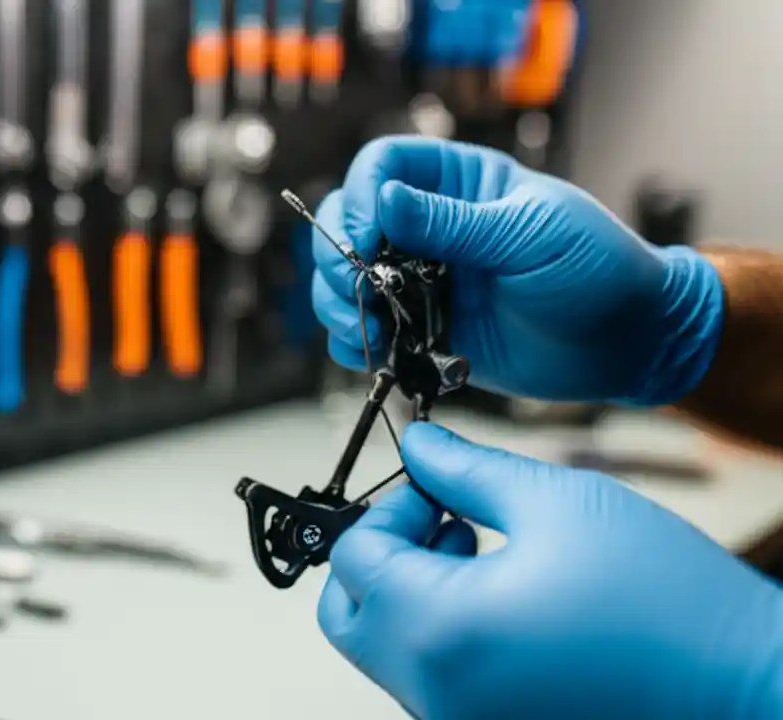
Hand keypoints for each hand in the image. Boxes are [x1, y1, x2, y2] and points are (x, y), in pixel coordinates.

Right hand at [311, 135, 723, 404]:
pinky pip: (367, 333)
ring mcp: (423, 281)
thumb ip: (454, 223)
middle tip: (355, 286)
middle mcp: (432, 228)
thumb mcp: (530, 233)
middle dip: (337, 255)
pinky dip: (355, 345)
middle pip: (349, 221)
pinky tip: (374, 353)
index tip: (368, 235)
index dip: (364, 195)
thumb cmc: (599, 269)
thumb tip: (386, 200)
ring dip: (340, 303)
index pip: (385, 166)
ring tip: (368, 330)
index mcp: (460, 184)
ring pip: (346, 280)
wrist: (629, 342)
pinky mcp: (423, 330)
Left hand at [318, 423, 782, 719]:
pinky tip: (505, 598)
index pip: (351, 562)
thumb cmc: (667, 600)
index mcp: (441, 633)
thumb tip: (413, 445)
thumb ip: (465, 469)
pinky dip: (441, 635)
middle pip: (349, 617)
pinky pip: (431, 681)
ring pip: (387, 651)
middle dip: (378, 558)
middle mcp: (436, 694)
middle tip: (443, 522)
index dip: (384, 511)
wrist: (748, 692)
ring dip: (409, 593)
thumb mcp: (560, 503)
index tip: (433, 491)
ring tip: (484, 553)